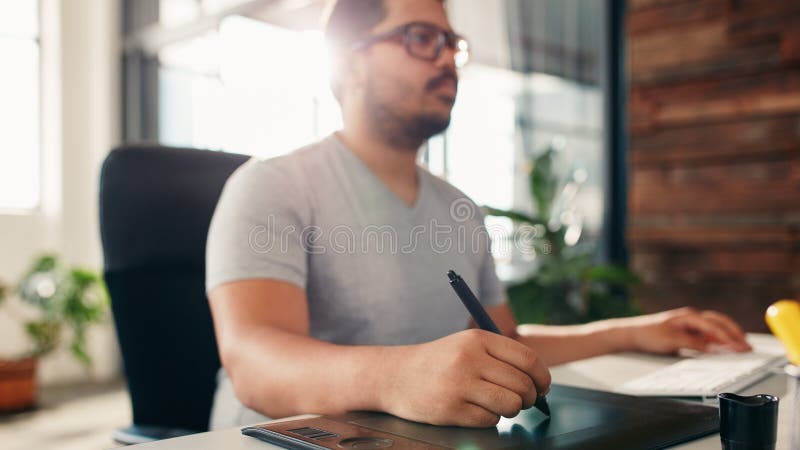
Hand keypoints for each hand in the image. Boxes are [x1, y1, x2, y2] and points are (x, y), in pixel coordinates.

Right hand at [384, 329, 550, 427]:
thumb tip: (539, 380)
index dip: (542, 377)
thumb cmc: (437, 362)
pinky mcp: (451, 409)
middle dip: (530, 398)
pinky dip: (489, 419)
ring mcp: (460, 385)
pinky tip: (475, 410)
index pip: (527, 359)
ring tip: (498, 405)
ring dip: (511, 410)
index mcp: (478, 339)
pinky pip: (490, 420)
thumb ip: (499, 356)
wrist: (394, 375)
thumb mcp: (466, 346)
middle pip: (522, 384)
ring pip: (511, 405)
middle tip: (523, 400)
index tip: (543, 386)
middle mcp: (470, 359)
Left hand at [621, 307, 751, 354]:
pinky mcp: (688, 331)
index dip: (727, 337)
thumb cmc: (648, 334)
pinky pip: (708, 334)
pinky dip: (719, 339)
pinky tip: (726, 346)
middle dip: (734, 333)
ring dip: (729, 335)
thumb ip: (692, 343)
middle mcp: (691, 318)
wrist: (633, 333)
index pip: (713, 326)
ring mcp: (690, 324)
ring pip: (715, 327)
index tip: (739, 347)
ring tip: (742, 346)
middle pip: (719, 322)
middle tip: (747, 346)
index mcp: (688, 316)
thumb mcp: (670, 341)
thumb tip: (711, 348)